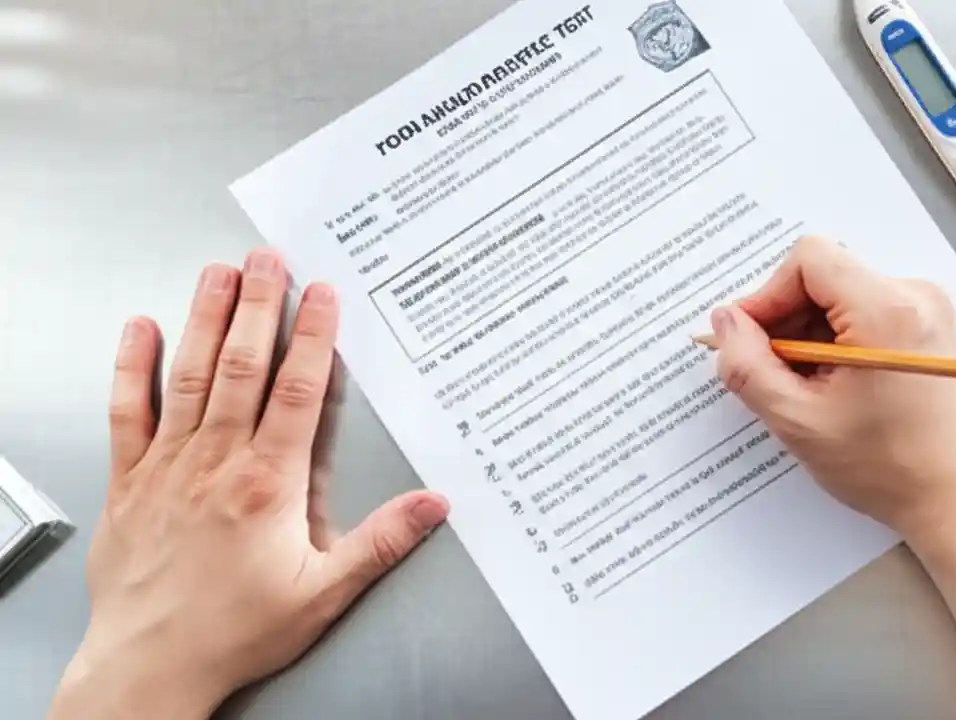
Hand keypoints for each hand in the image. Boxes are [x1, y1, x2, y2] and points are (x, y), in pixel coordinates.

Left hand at [51, 248, 449, 719]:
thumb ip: (381, 542)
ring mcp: (167, 467)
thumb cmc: (235, 632)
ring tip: (220, 271)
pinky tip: (140, 327)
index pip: (296, 392)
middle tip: (271, 258)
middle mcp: (216, 463)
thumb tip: (434, 504)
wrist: (150, 666)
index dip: (312, 336)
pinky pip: (127, 412)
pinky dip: (132, 367)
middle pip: (242, 367)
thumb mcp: (324, 593)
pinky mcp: (129, 481)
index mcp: (268, 484)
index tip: (323, 295)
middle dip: (260, 306)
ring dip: (206, 319)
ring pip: (189, 376)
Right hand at [710, 237, 955, 543]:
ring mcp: (928, 310)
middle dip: (787, 320)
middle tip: (773, 373)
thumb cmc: (888, 467)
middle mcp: (915, 295)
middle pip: (825, 276)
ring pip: (842, 296)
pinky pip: (867, 313)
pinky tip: (833, 386)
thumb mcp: (799, 420)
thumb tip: (725, 321)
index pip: (808, 259)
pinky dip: (837, 341)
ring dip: (810, 335)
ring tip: (807, 388)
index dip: (768, 295)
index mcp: (887, 309)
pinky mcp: (931, 328)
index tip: (749, 339)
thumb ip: (749, 366)